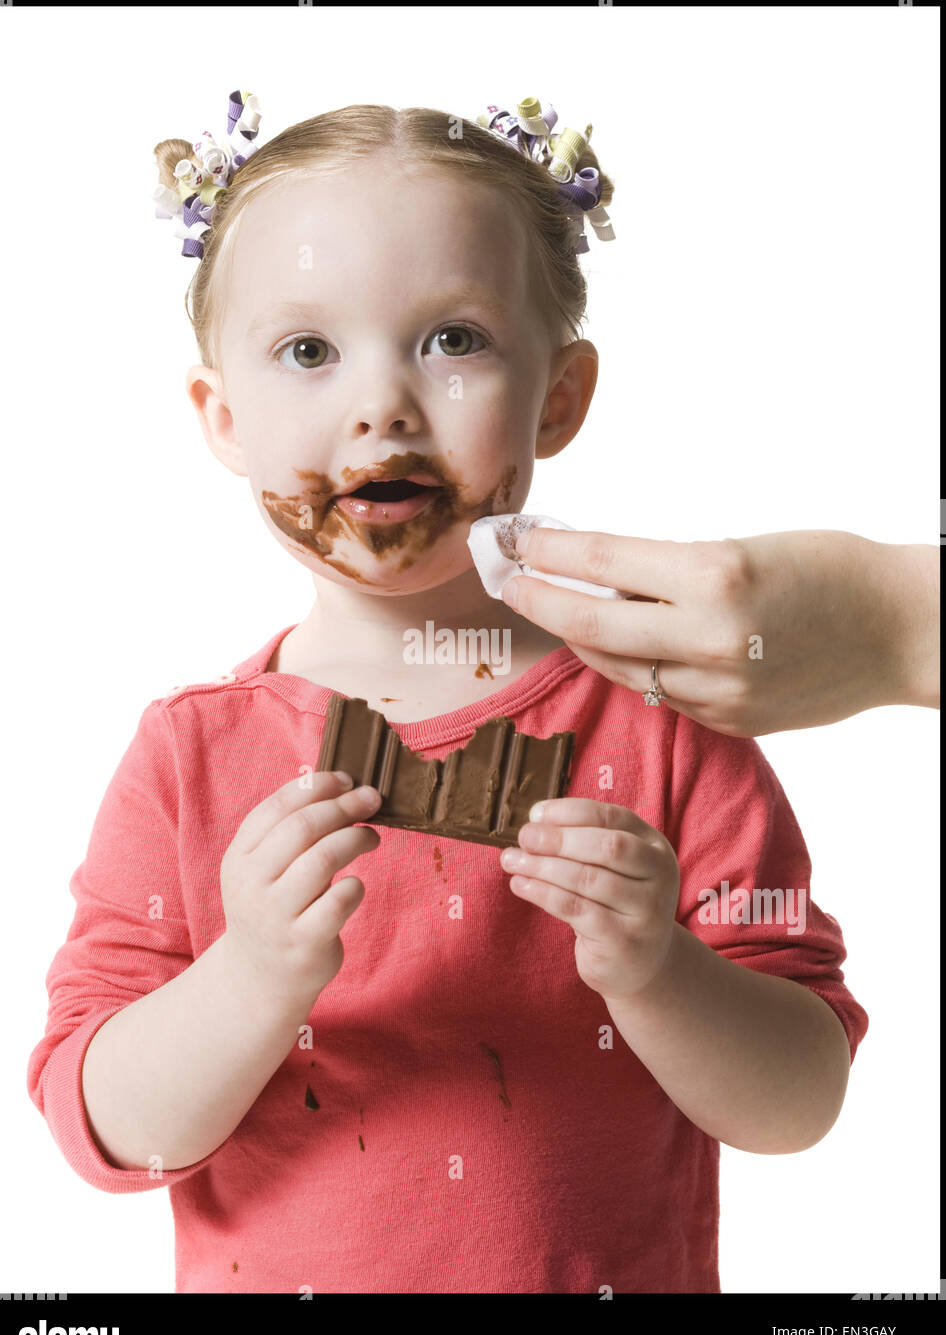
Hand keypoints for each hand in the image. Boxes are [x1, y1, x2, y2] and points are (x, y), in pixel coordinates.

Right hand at [220, 771, 381, 1004]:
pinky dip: (356, 886)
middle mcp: (251, 885)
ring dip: (356, 840)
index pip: (276, 808)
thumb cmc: (274, 909)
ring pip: (322, 859)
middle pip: (302, 829)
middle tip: (371, 800)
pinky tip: (355, 886)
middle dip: (343, 807)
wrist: (260, 979)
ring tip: (371, 838)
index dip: (316, 787)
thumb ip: (288, 832)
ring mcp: (276, 916)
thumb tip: (341, 786)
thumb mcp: (262, 870)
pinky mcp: (304, 942)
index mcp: (238, 858)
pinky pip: (339, 901)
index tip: (346, 779)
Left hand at [499, 798, 680, 1000]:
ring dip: (543, 866)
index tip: (535, 814)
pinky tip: (519, 886)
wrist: (638, 964)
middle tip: (523, 837)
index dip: (571, 812)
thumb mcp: (610, 869)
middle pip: (608, 847)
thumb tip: (535, 823)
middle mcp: (660, 876)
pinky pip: (576, 909)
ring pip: (588, 879)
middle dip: (558, 839)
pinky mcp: (623, 940)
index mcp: (655, 847)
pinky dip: (542, 893)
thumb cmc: (614, 905)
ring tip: (511, 860)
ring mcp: (647, 911)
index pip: (613, 818)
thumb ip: (584, 843)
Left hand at [504, 528, 938, 735]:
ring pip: (618, 666)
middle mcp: (709, 638)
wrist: (902, 630)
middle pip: (589, 625)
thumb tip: (598, 574)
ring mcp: (718, 689)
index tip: (510, 539)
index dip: (546, 551)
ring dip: (582, 638)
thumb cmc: (829, 568)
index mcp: (714, 575)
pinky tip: (629, 646)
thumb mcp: (744, 546)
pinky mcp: (728, 720)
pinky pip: (659, 693)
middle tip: (506, 583)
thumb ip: (670, 570)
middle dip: (538, 601)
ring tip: (558, 610)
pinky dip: (637, 667)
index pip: (601, 562)